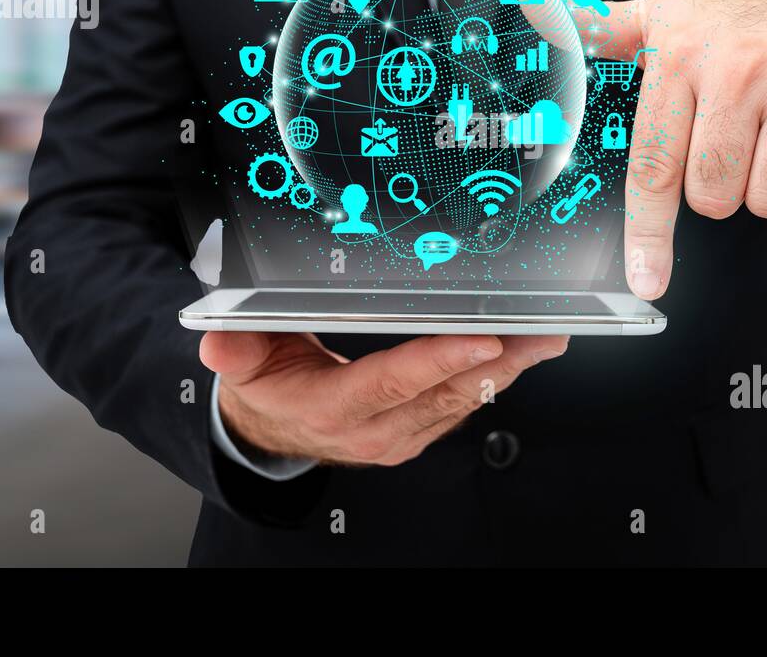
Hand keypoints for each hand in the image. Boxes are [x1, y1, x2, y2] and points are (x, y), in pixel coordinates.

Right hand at [199, 331, 567, 466]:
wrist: (276, 429)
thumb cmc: (269, 385)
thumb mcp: (244, 364)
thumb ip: (236, 350)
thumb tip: (219, 342)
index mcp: (334, 409)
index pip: (392, 382)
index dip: (438, 360)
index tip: (483, 338)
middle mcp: (376, 429)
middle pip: (445, 394)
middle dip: (499, 363)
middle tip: (542, 332)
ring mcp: (403, 435)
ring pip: (464, 401)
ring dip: (509, 370)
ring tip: (547, 337)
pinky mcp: (420, 430)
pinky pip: (464, 405)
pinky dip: (496, 377)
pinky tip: (523, 352)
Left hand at [575, 0, 766, 299]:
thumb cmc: (735, 18)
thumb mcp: (663, 17)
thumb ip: (598, 29)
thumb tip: (533, 13)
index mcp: (680, 58)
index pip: (655, 167)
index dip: (649, 233)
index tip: (649, 282)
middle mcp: (739, 70)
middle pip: (714, 195)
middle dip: (717, 192)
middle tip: (728, 149)